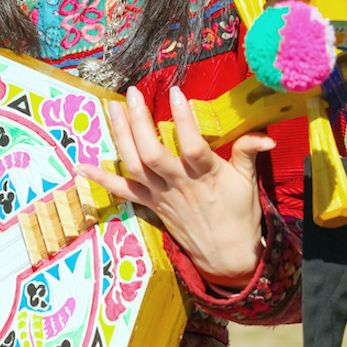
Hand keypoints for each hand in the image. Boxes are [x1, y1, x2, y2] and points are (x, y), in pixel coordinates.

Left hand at [80, 84, 273, 285]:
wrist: (227, 255)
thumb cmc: (239, 214)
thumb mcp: (248, 182)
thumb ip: (249, 153)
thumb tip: (266, 135)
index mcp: (205, 176)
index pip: (192, 144)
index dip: (183, 118)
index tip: (175, 91)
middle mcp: (178, 185)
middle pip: (153, 153)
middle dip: (139, 122)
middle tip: (131, 93)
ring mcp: (160, 195)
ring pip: (134, 165)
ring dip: (120, 136)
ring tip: (111, 108)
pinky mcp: (150, 204)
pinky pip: (121, 191)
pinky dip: (100, 179)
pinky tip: (80, 165)